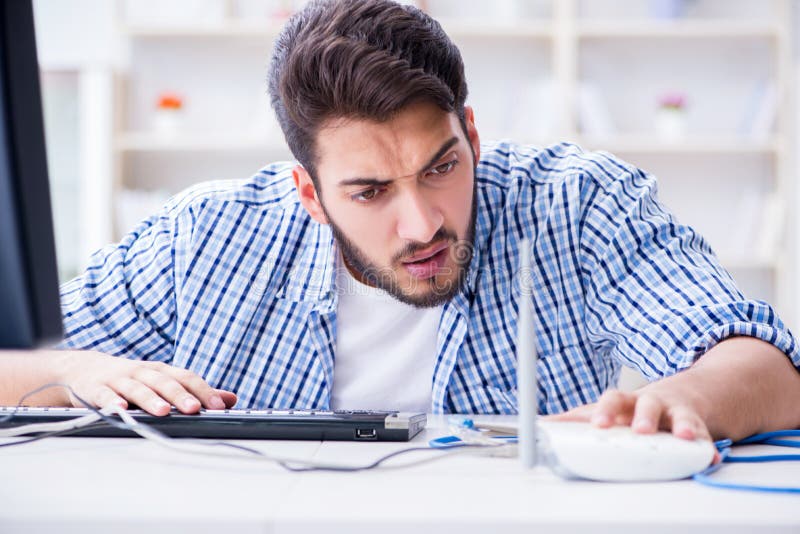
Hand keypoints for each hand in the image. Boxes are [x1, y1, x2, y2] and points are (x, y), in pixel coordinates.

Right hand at [57, 351, 236, 415]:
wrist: (84, 369)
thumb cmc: (131, 379)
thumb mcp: (163, 381)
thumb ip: (195, 391)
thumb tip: (230, 399)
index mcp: (161, 371)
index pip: (186, 378)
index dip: (203, 391)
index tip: (220, 406)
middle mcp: (142, 372)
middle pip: (164, 382)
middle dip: (181, 395)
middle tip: (195, 408)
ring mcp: (119, 380)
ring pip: (137, 388)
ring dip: (151, 399)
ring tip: (163, 411)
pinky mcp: (96, 389)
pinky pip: (104, 396)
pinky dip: (111, 402)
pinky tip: (119, 409)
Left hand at [547, 387, 711, 441]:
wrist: (683, 395)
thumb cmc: (637, 407)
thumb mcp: (610, 409)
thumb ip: (579, 417)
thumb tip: (543, 423)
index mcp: (626, 402)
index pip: (613, 400)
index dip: (605, 411)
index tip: (598, 424)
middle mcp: (651, 403)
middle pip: (647, 403)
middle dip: (644, 416)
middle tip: (640, 430)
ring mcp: (676, 413)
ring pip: (680, 416)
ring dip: (681, 425)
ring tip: (682, 436)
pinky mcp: (697, 427)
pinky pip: (704, 437)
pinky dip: (706, 447)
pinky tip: (708, 456)